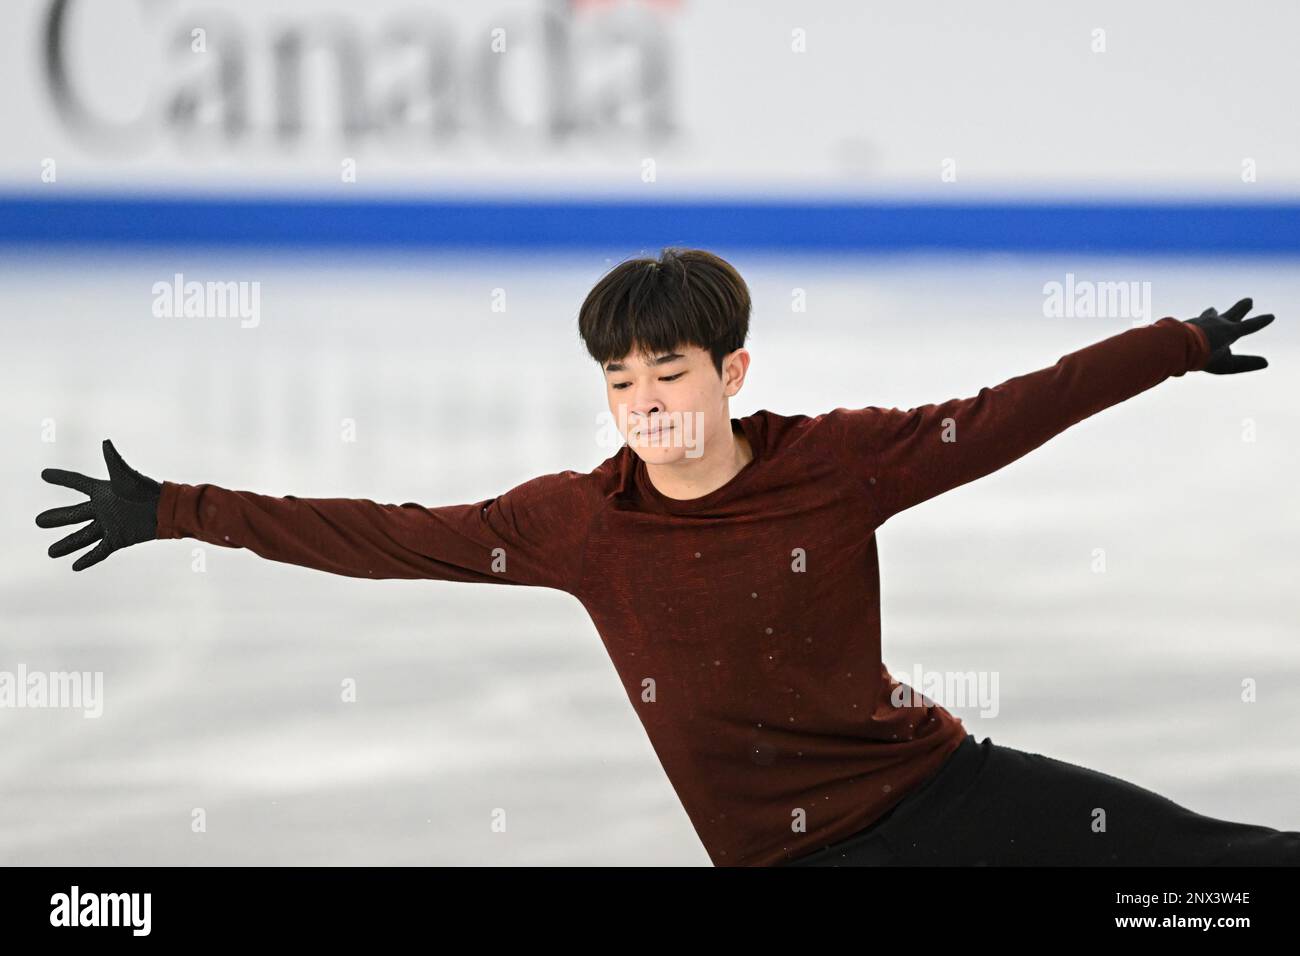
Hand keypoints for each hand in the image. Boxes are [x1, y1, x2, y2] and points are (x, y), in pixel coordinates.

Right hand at [36, 439, 161, 570]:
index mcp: (103, 491)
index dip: (61, 478)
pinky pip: (100, 551)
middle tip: (38, 521)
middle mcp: (103, 509)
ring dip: (66, 544)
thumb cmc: (147, 490)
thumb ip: (114, 461)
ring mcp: (110, 525)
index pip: (77, 482)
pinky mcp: (118, 539)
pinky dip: (88, 559)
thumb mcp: (126, 476)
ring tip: (50, 552)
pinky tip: (75, 566)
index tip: (44, 474)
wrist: (166, 510)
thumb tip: (105, 442)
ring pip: (82, 536)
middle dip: (56, 518)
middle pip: (74, 514)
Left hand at [1185, 298, 1273, 373]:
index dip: (1261, 321)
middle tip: (1249, 300)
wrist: (1177, 345)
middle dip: (1243, 307)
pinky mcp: (1187, 324)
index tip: (1271, 316)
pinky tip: (1188, 329)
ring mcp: (1202, 321)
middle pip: (1234, 312)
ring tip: (1213, 310)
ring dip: (1214, 313)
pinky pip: (1192, 324)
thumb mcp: (1227, 364)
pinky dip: (1194, 326)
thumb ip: (1245, 363)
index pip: (1251, 326)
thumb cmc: (1204, 356)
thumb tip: (1265, 363)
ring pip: (1210, 314)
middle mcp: (1218, 322)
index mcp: (1231, 331)